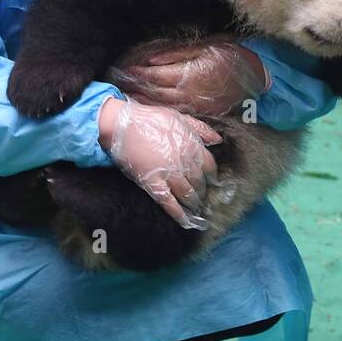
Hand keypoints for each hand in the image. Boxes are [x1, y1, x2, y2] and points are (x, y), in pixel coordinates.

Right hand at [97, 97, 221, 228]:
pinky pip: (169, 203)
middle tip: (203, 199)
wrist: (123, 125)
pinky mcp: (153, 184)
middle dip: (202, 192)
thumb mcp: (179, 118)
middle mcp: (185, 163)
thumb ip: (200, 129)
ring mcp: (169, 175)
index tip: (212, 182)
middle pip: (199, 182)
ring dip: (193, 204)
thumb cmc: (150, 119)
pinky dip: (178, 214)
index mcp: (192, 146)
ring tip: (196, 210)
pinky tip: (185, 222)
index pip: (210, 166)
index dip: (212, 176)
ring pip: (187, 194)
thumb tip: (218, 139)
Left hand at [107, 38, 269, 116]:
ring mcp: (193, 105)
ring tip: (129, 96)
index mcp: (187, 75)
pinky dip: (160, 109)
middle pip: (154, 93)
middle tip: (119, 85)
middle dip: (135, 88)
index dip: (137, 74)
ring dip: (144, 101)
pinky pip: (175, 112)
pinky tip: (150, 107)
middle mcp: (187, 94)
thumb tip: (150, 60)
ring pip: (162, 106)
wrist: (256, 75)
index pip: (153, 76)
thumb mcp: (204, 47)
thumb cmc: (231, 55)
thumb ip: (176, 54)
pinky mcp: (201, 112)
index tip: (123, 70)